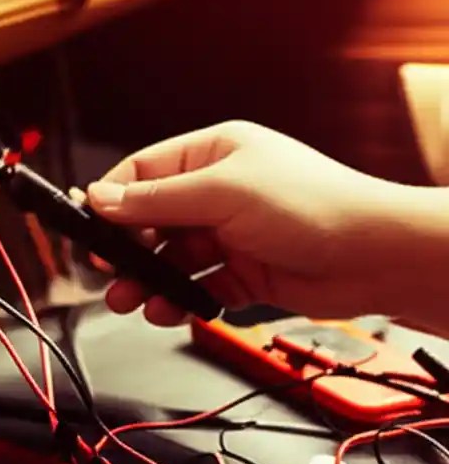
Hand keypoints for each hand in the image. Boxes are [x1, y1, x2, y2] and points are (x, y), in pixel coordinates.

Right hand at [86, 121, 448, 327]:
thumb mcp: (222, 192)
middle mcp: (218, 191)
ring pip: (171, 258)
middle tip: (106, 272)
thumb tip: (101, 198)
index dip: (112, 200)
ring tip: (129, 301)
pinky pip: (197, 287)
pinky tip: (168, 309)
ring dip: (148, 280)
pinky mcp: (245, 272)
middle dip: (126, 249)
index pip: (143, 173)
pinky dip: (178, 299)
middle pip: (152, 220)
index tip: (88, 227)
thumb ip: (156, 200)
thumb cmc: (314, 205)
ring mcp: (231, 233)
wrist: (376, 256)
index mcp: (212, 153)